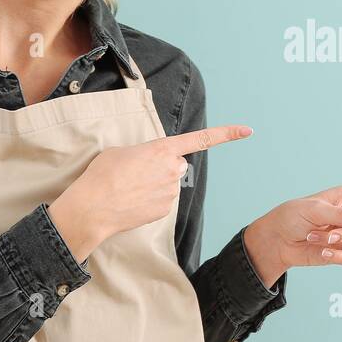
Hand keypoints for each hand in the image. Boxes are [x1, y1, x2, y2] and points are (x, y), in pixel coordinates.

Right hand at [49, 124, 253, 261]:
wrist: (93, 207)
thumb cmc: (102, 175)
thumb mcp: (121, 151)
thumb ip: (145, 154)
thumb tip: (149, 165)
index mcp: (163, 149)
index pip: (202, 139)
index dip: (226, 134)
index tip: (247, 131)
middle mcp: (173, 169)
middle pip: (175, 165)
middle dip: (162, 167)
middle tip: (136, 173)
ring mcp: (171, 191)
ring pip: (168, 184)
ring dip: (154, 185)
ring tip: (129, 188)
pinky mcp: (166, 210)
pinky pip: (162, 201)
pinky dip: (150, 200)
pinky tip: (132, 201)